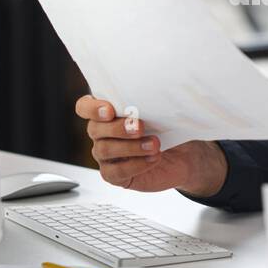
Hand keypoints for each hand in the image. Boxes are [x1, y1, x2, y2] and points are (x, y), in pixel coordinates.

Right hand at [73, 95, 226, 195]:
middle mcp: (101, 132)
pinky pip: (115, 171)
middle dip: (118, 127)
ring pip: (105, 149)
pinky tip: (153, 159)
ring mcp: (105, 155)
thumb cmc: (170, 130)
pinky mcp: (113, 174)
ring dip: (131, 147)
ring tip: (154, 144)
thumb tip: (158, 93)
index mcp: (108, 112)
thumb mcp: (164, 113)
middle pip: (94, 128)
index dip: (92, 108)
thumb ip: (153, 103)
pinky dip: (135, 165)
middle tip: (140, 127)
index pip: (85, 107)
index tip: (109, 110)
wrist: (183, 158)